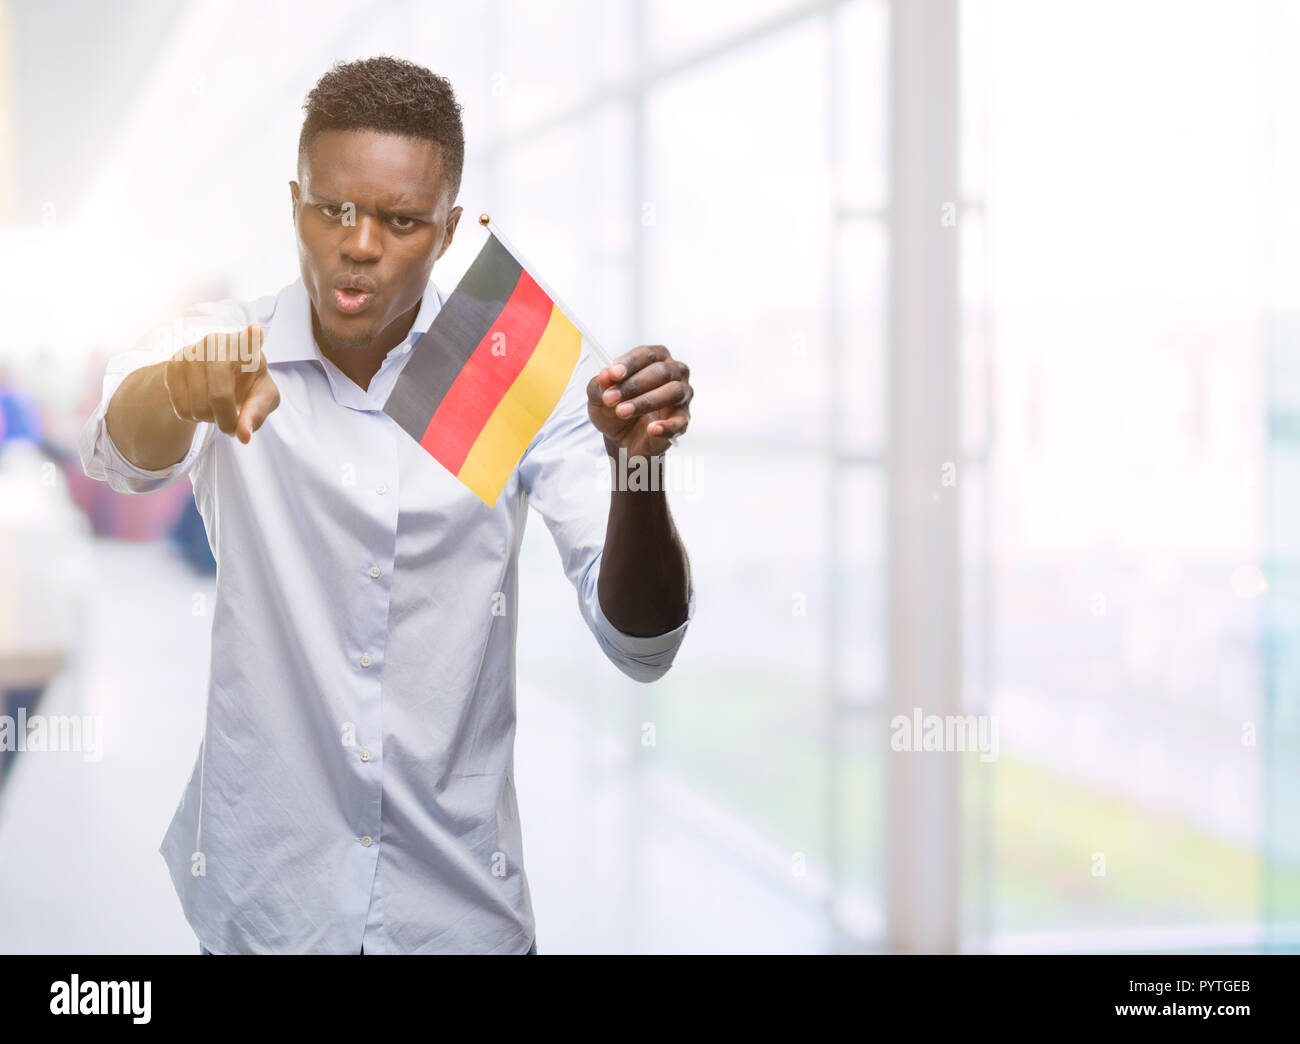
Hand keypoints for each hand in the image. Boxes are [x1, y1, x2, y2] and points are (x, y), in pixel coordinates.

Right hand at [164, 323, 280, 443]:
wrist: (214, 377)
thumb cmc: (247, 386)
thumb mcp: (262, 399)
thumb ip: (257, 414)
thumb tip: (243, 436)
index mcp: (247, 348)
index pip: (250, 341)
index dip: (251, 339)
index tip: (256, 331)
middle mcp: (218, 343)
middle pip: (219, 396)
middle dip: (226, 421)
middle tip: (230, 427)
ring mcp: (193, 351)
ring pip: (198, 406)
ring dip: (209, 419)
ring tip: (216, 408)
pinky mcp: (173, 364)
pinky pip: (180, 407)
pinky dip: (192, 417)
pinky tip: (199, 403)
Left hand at [587, 344, 691, 460]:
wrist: (622, 439)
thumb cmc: (614, 408)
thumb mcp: (599, 397)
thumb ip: (599, 385)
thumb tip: (605, 375)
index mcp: (656, 358)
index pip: (646, 355)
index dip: (629, 363)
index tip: (613, 374)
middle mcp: (674, 373)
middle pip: (660, 372)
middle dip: (633, 385)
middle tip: (610, 398)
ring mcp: (682, 396)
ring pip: (673, 392)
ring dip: (646, 402)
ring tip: (623, 412)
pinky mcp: (683, 420)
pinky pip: (680, 422)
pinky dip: (666, 426)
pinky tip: (652, 429)